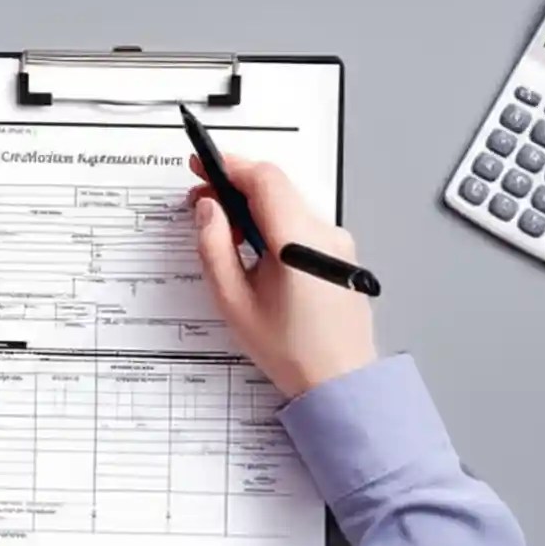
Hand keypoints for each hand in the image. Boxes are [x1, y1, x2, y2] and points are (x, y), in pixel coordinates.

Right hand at [189, 155, 376, 397]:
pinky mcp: (341, 251)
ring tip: (230, 240)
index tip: (203, 165)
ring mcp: (337, 241)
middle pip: (276, 187)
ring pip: (288, 203)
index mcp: (297, 242)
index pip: (264, 178)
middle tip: (204, 204)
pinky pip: (302, 222)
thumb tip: (208, 209)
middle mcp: (324, 234)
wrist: (339, 380)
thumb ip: (214, 248)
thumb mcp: (234, 301)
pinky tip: (258, 252)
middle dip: (235, 188)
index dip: (229, 166)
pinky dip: (275, 223)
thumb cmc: (291, 350)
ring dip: (254, 208)